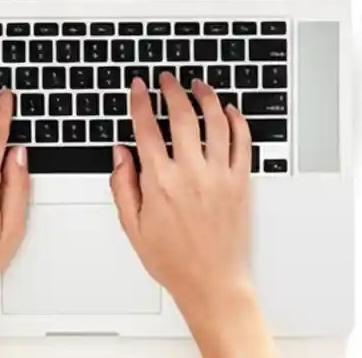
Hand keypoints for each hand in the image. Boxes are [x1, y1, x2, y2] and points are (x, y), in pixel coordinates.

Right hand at [110, 74, 274, 357]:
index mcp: (160, 183)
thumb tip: (120, 153)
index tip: (139, 87)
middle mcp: (191, 174)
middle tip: (167, 79)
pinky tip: (229, 110)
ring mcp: (219, 176)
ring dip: (206, 97)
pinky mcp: (241, 182)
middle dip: (172, 90)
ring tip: (198, 86)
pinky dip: (237, 120)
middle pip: (182, 116)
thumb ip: (122, 186)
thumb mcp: (133, 227)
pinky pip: (242, 141)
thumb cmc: (173, 260)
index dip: (140, 101)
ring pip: (216, 121)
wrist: (212, 282)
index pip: (147, 128)